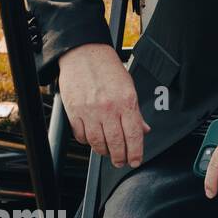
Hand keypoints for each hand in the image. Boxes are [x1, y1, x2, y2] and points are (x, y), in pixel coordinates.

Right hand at [58, 43, 150, 167]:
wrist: (84, 55)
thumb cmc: (108, 70)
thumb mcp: (129, 88)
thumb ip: (135, 112)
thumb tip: (143, 130)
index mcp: (126, 102)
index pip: (134, 134)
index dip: (136, 152)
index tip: (136, 161)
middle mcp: (108, 108)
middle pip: (116, 142)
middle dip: (120, 157)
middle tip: (121, 162)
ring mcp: (89, 111)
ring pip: (97, 142)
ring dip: (104, 151)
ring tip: (108, 153)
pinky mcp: (74, 112)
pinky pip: (80, 135)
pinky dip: (87, 141)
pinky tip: (93, 140)